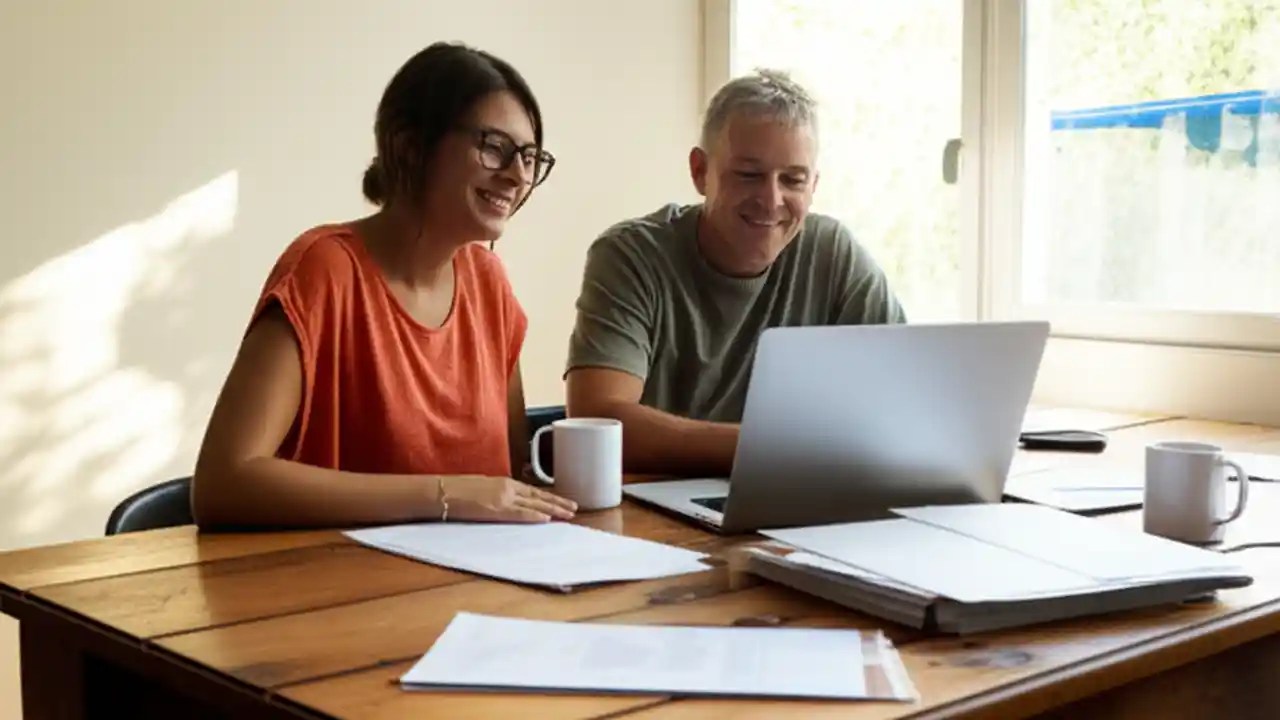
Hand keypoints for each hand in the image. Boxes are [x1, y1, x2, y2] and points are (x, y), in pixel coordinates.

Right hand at [440, 476, 576, 522]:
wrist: (441, 491)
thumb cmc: (456, 489)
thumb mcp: (482, 486)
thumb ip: (496, 493)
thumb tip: (502, 501)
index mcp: (504, 482)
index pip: (532, 491)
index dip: (548, 497)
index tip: (562, 501)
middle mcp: (507, 488)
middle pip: (538, 496)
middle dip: (557, 502)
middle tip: (574, 507)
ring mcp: (503, 498)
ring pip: (535, 504)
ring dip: (553, 510)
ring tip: (569, 514)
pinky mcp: (496, 509)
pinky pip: (520, 514)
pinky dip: (535, 516)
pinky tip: (547, 519)